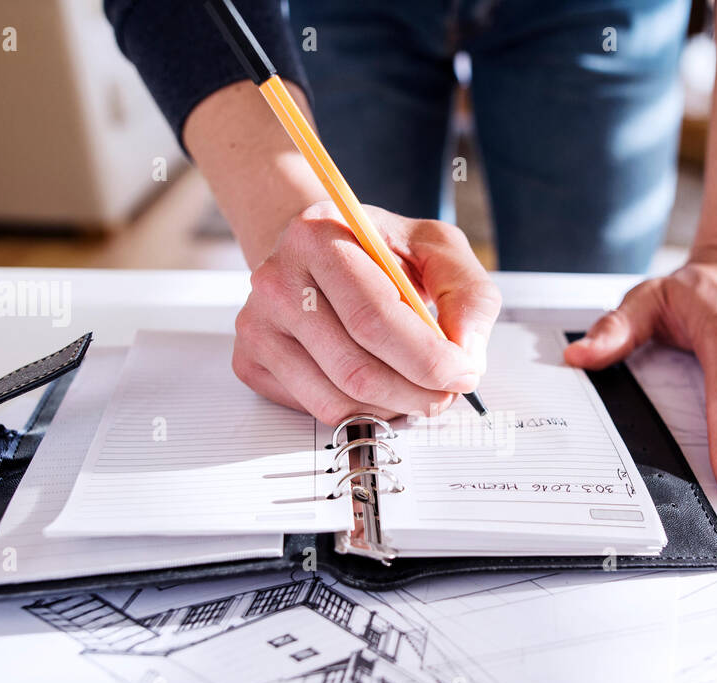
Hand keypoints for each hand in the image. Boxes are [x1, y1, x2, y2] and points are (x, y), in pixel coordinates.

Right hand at [233, 200, 501, 424]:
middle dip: (417, 393)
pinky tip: (378, 386)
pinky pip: (315, 409)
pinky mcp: (250, 360)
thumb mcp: (435, 247)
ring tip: (417, 389)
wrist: (317, 251)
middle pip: (356, 369)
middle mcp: (276, 279)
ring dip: (392, 408)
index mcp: (319, 236)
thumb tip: (466, 351)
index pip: (376, 317)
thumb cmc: (378, 251)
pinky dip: (361, 411)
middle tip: (446, 392)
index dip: (428, 359)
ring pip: (337, 400)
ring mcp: (256, 324)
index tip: (464, 373)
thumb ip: (466, 292)